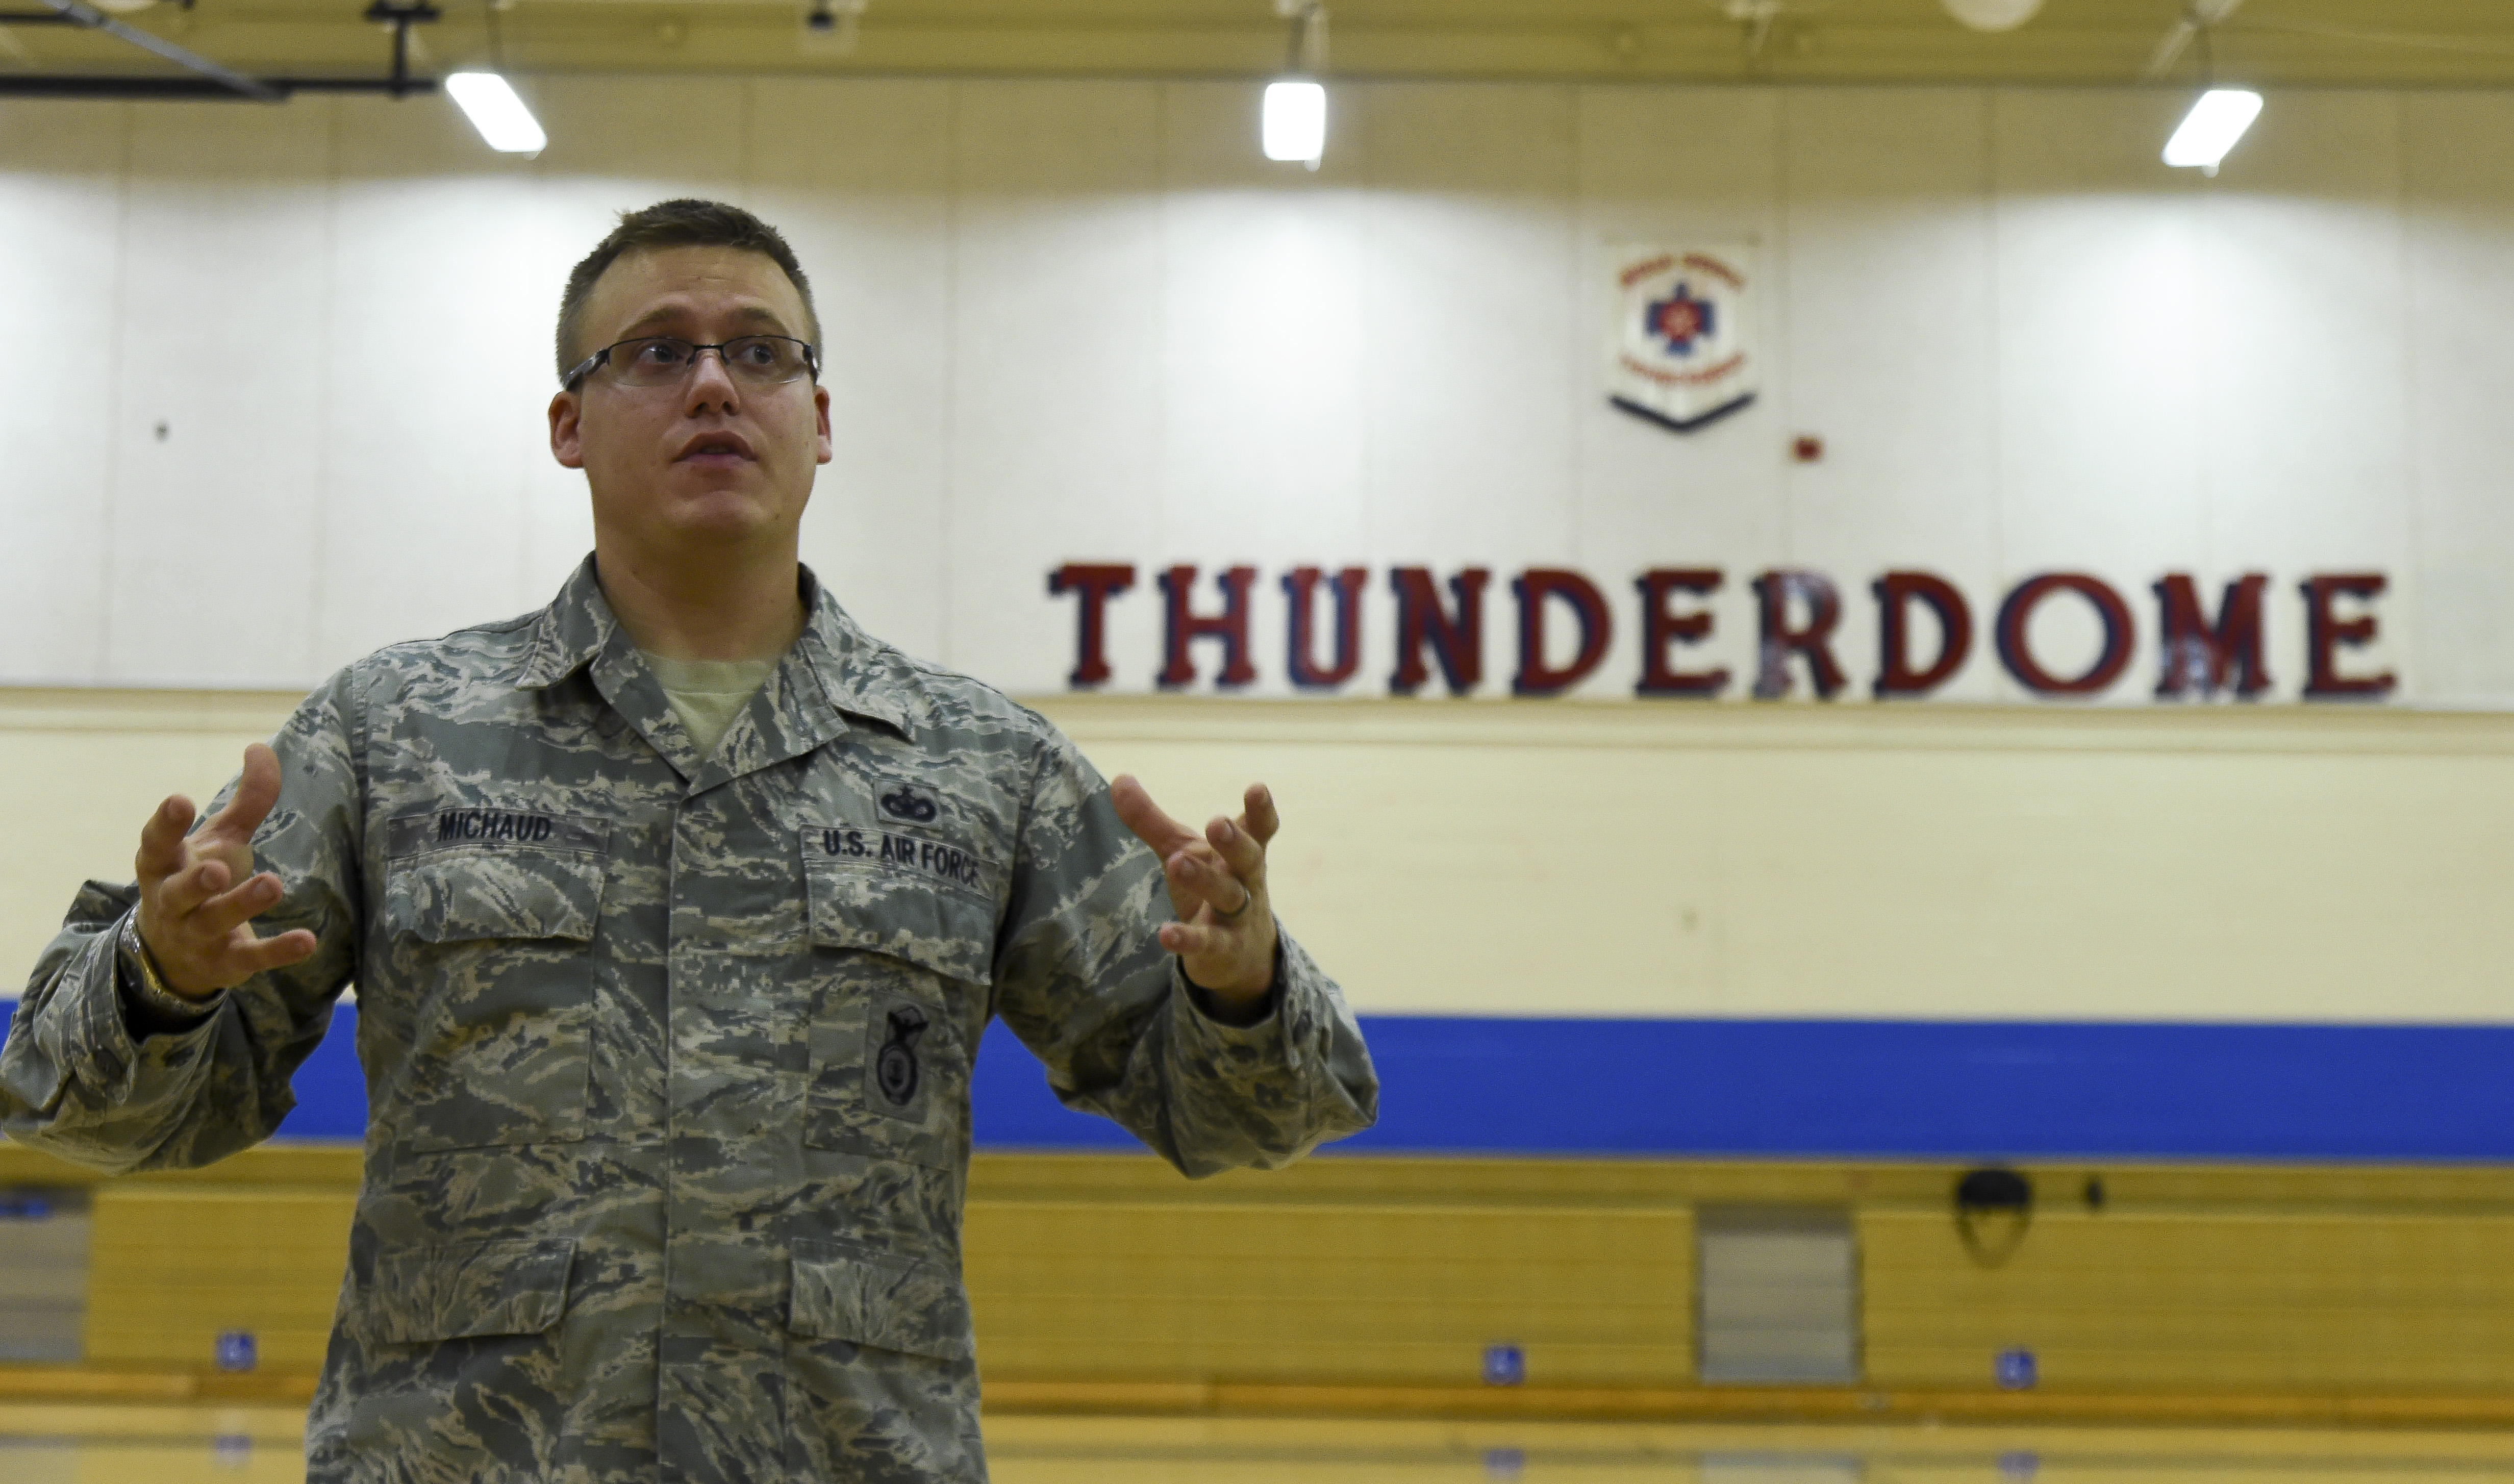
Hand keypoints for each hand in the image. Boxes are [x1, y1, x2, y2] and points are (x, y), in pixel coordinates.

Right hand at [133, 743, 318, 997]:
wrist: (175, 956)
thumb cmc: (200, 880)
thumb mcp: (220, 839)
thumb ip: (246, 800)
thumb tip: (261, 747)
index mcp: (164, 867)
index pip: (156, 845)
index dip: (165, 824)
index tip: (179, 799)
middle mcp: (174, 903)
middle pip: (180, 893)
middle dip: (197, 882)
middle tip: (218, 869)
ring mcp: (198, 936)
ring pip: (214, 922)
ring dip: (242, 905)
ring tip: (273, 884)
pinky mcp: (228, 963)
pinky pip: (252, 958)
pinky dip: (278, 951)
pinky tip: (308, 941)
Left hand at [1110, 776, 1279, 1001]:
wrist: (1241, 955)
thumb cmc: (1211, 885)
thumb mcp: (1182, 850)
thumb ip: (1152, 819)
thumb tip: (1119, 779)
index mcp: (1242, 853)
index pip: (1259, 830)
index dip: (1261, 810)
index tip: (1257, 788)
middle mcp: (1246, 882)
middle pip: (1247, 859)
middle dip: (1234, 842)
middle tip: (1216, 823)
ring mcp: (1237, 917)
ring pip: (1228, 897)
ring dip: (1205, 880)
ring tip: (1178, 862)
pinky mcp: (1222, 949)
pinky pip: (1208, 943)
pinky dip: (1188, 938)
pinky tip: (1166, 933)